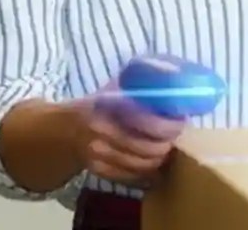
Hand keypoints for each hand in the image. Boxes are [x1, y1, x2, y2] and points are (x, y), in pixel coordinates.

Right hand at [68, 80, 185, 185]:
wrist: (66, 128)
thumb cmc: (99, 104)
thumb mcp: (116, 86)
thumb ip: (140, 79)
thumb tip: (172, 71)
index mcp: (109, 105)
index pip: (150, 122)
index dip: (171, 125)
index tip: (181, 120)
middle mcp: (102, 130)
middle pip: (150, 147)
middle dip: (168, 143)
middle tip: (175, 136)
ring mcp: (99, 153)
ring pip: (143, 164)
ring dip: (160, 158)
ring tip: (164, 146)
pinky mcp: (99, 170)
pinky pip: (133, 176)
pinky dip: (147, 170)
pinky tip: (151, 160)